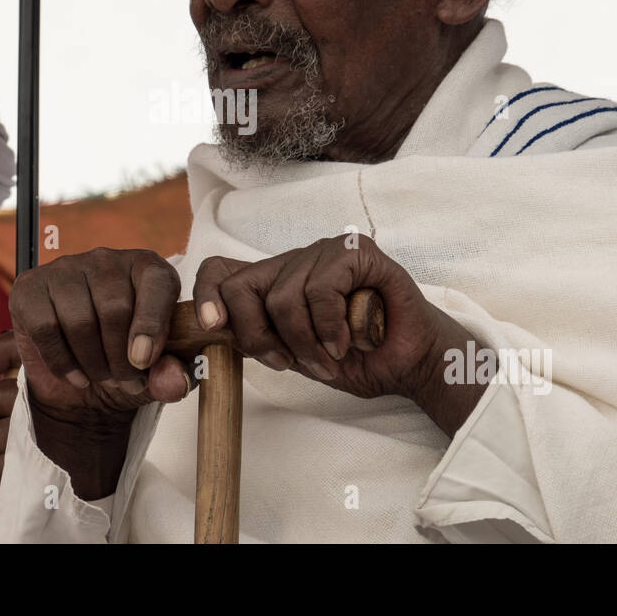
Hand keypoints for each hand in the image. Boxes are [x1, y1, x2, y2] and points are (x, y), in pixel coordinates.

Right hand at [7, 248, 194, 497]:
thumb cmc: (125, 363)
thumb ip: (172, 377)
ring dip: (93, 363)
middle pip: (115, 309)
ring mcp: (66, 268)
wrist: (80, 378)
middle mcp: (107, 259)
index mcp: (149, 268)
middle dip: (121, 359)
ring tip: (102, 379)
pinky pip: (46, 328)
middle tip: (125, 383)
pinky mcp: (30, 286)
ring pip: (80, 320)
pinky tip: (76, 376)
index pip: (157, 284)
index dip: (152, 325)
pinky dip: (62, 362)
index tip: (145, 361)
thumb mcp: (156, 374)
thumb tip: (175, 380)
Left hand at [192, 234, 481, 433]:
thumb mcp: (294, 355)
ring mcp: (325, 250)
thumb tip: (213, 327)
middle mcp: (294, 261)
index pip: (219, 270)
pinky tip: (347, 342)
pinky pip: (321, 289)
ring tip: (331, 358)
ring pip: (282, 297)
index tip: (212, 326)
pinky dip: (329, 327)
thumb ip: (259, 337)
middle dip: (258, 336)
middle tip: (289, 363)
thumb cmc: (356, 360)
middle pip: (241, 286)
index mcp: (274, 281)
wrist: (410, 365)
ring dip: (306, 344)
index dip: (206, 295)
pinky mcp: (357, 251)